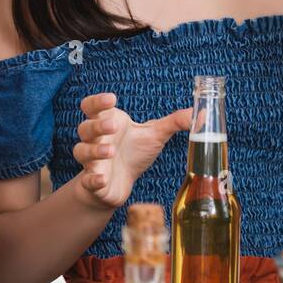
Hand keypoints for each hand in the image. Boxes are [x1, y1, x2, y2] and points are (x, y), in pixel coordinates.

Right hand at [71, 93, 191, 209]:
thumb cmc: (134, 152)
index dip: (97, 101)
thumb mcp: (155, 135)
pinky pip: (87, 180)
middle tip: (114, 125)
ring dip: (94, 150)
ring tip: (111, 150)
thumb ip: (175, 122)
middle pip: (85, 127)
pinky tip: (102, 178)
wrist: (121, 183)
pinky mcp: (94, 182)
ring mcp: (92, 161)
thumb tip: (201, 112)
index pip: (91, 106)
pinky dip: (92, 179)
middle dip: (97, 125)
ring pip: (81, 151)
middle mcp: (96, 140)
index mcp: (108, 121)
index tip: (111, 99)